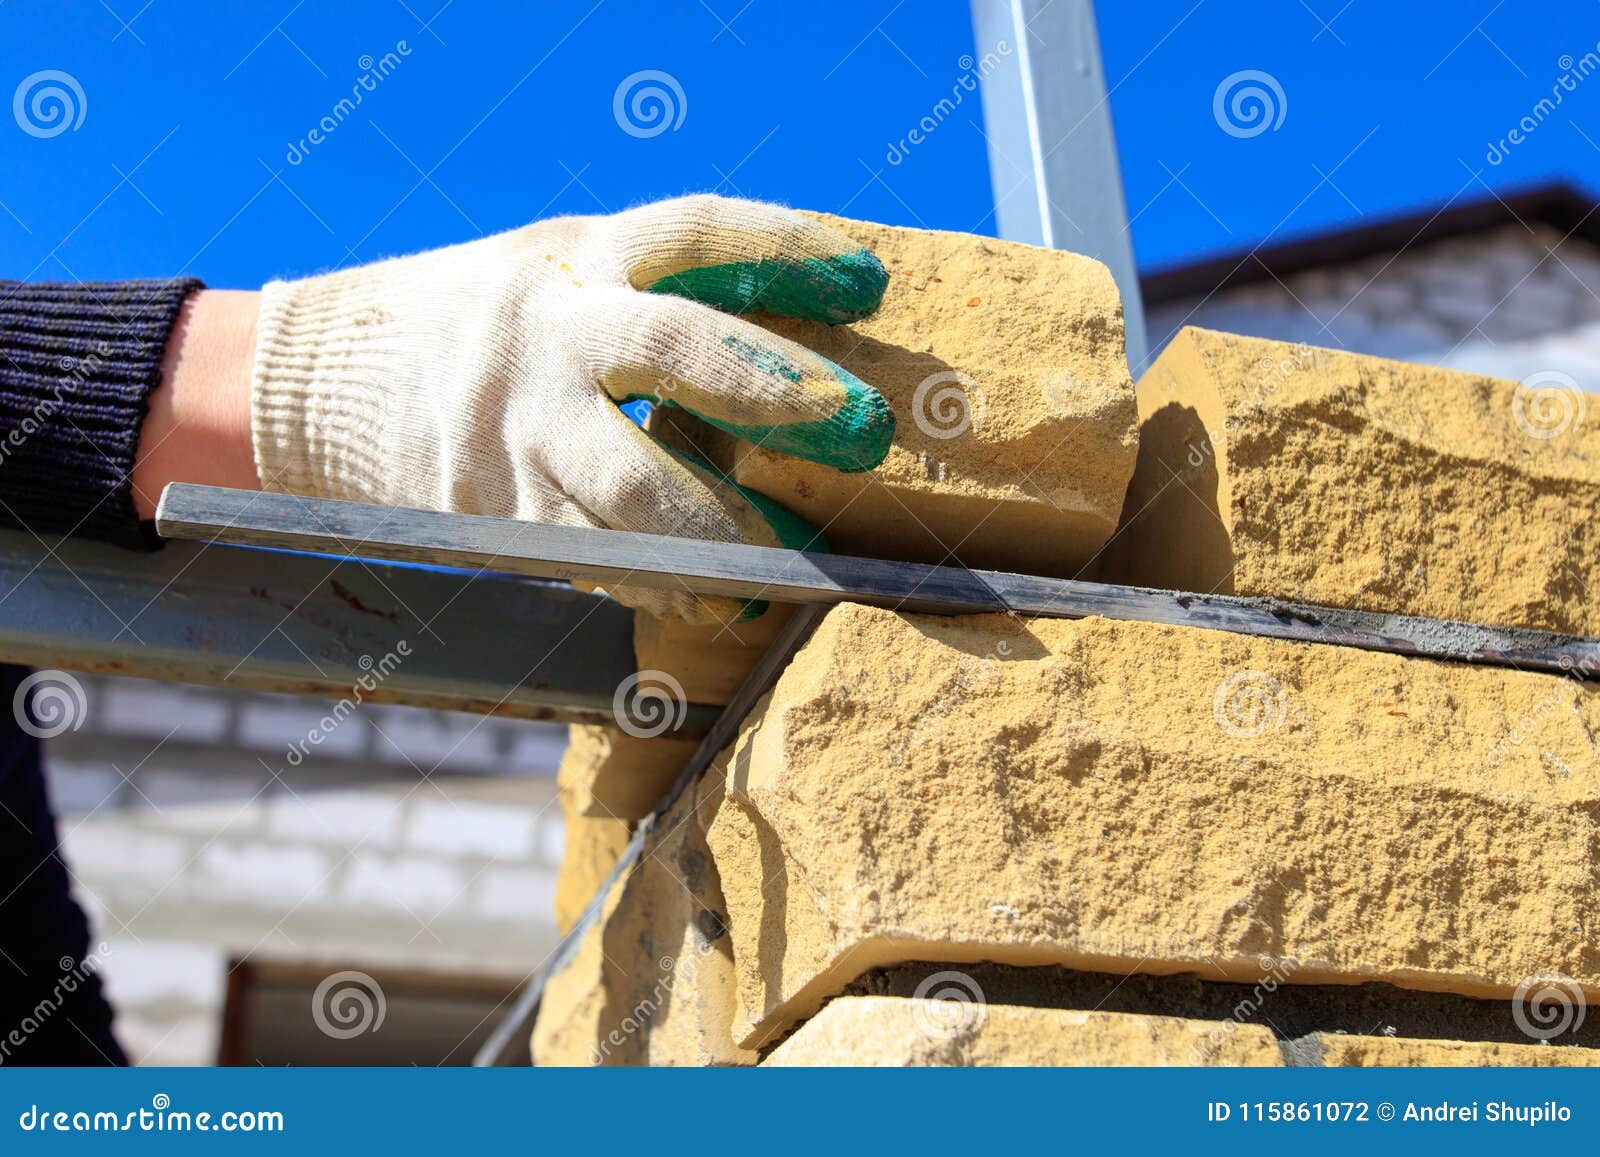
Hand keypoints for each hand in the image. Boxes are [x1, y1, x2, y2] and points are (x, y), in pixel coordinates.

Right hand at [249, 194, 892, 620]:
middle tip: (866, 427)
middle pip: (676, 350)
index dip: (787, 249)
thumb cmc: (494, 318)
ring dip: (730, 526)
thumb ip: (660, 287)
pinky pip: (597, 558)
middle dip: (779, 389)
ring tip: (798, 556)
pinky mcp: (497, 514)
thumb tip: (805, 332)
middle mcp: (550, 334)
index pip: (695, 231)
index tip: (870, 281)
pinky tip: (722, 598)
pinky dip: (668, 584)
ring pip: (635, 485)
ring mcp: (518, 430)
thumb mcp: (564, 264)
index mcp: (578, 257)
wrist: (324, 383)